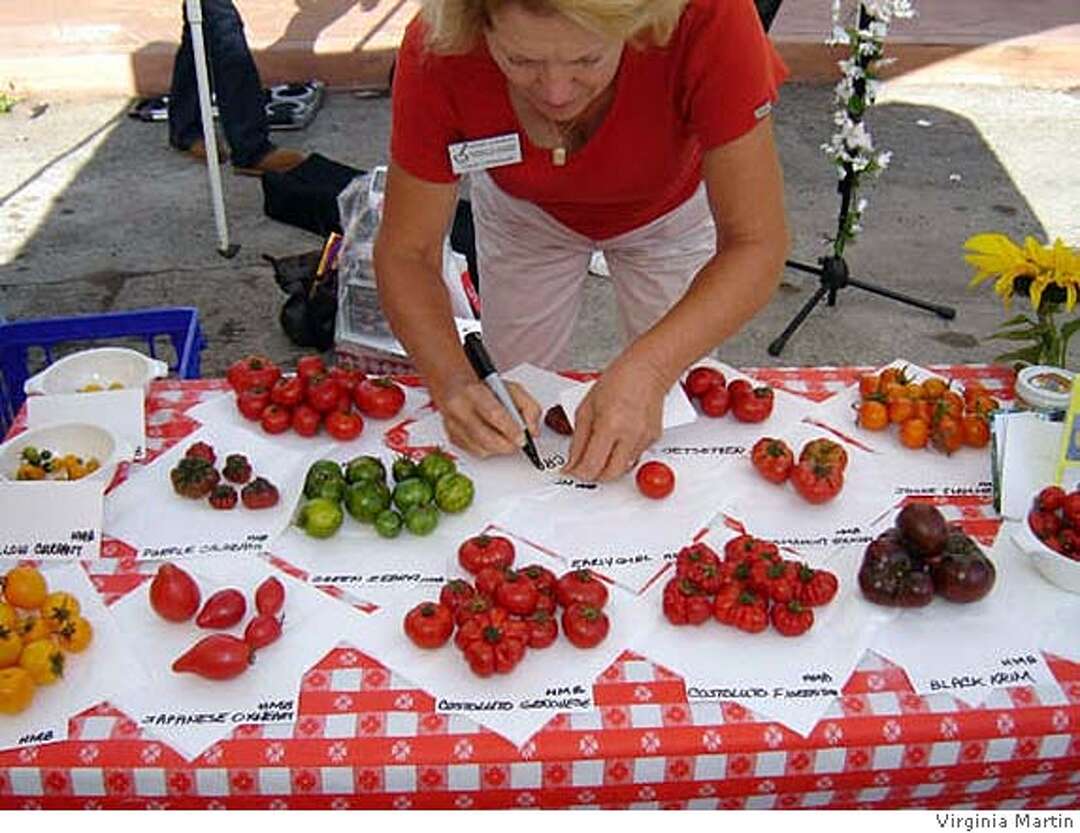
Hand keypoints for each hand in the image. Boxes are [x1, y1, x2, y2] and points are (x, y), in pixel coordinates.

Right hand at [434, 376, 541, 458]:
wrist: (455, 386)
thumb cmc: (484, 387)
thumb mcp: (512, 388)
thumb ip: (529, 407)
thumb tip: (532, 431)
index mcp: (473, 391)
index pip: (493, 414)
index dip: (510, 429)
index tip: (522, 438)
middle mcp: (459, 408)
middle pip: (486, 437)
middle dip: (508, 444)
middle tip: (519, 442)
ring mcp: (453, 425)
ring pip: (482, 449)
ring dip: (500, 448)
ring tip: (506, 437)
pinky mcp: (453, 438)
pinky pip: (476, 452)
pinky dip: (489, 448)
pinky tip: (493, 438)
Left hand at [563, 359, 666, 481]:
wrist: (646, 371)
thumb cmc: (617, 381)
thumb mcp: (586, 408)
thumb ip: (578, 440)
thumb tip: (572, 462)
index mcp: (610, 425)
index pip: (591, 466)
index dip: (578, 472)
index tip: (571, 470)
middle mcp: (630, 435)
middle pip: (610, 475)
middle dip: (594, 474)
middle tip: (584, 465)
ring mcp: (644, 439)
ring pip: (623, 468)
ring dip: (609, 464)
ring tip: (602, 446)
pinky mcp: (653, 440)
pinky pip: (634, 457)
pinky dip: (623, 454)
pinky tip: (619, 437)